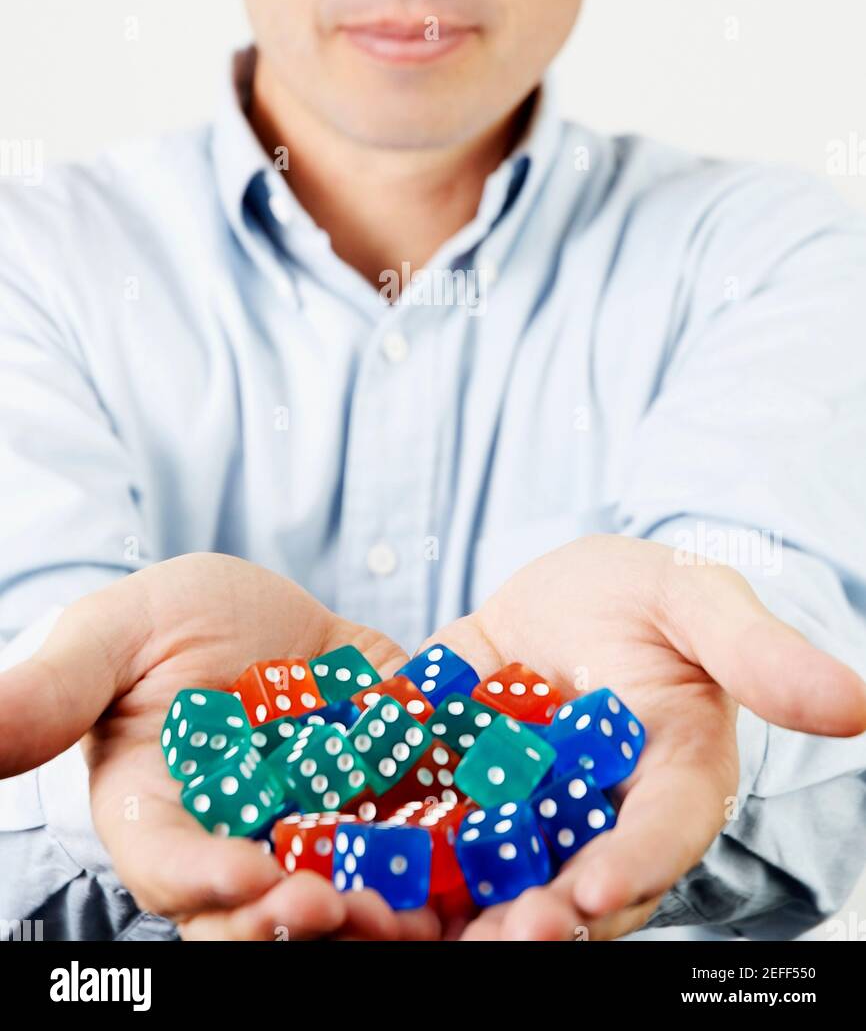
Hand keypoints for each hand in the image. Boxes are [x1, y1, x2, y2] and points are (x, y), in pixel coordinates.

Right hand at [0, 552, 439, 941]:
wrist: (272, 610)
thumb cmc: (173, 621)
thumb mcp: (115, 635)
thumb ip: (53, 690)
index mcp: (158, 816)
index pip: (170, 865)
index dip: (203, 879)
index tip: (243, 875)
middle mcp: (239, 846)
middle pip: (258, 913)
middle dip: (294, 921)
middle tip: (335, 907)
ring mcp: (319, 836)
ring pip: (342, 898)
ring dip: (373, 915)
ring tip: (410, 912)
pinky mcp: (389, 810)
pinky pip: (418, 850)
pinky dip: (444, 866)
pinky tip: (477, 865)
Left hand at [424, 534, 865, 940]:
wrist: (559, 589)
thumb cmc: (646, 594)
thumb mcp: (697, 601)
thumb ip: (759, 653)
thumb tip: (859, 705)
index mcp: (670, 783)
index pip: (661, 836)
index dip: (632, 866)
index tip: (591, 890)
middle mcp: (594, 822)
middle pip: (571, 887)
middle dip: (536, 919)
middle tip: (497, 934)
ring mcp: (518, 820)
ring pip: (489, 881)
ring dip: (451, 911)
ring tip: (401, 924)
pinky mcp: (451, 798)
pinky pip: (417, 836)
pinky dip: (381, 857)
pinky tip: (335, 865)